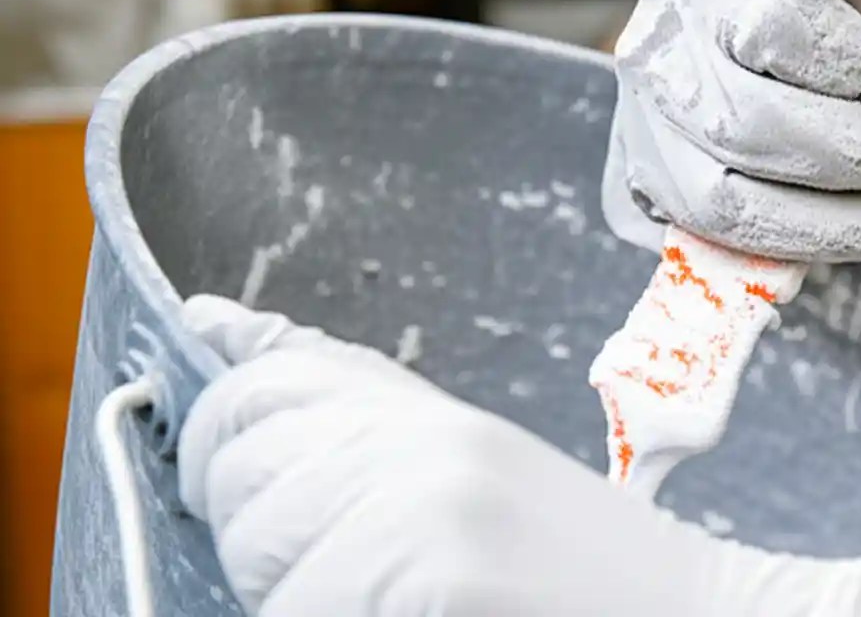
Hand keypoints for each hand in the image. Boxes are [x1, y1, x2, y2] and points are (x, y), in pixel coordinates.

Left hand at [178, 294, 860, 615]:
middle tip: (340, 572)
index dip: (222, 431)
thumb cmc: (586, 583)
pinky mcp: (438, 565)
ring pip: (256, 546)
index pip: (266, 379)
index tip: (219, 468)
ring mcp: (431, 497)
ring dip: (290, 594)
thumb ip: (361, 412)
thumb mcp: (473, 484)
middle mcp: (426, 439)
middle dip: (255, 532)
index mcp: (435, 420)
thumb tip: (221, 328)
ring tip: (380, 598)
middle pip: (236, 458)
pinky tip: (407, 616)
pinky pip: (300, 612)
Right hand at [603, 0, 860, 262]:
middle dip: (850, 151)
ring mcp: (637, 134)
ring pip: (724, 202)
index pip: (770, 27)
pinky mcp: (638, 200)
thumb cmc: (800, 20)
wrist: (745, 72)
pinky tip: (842, 247)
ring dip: (829, 223)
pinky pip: (709, 249)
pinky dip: (786, 256)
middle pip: (744, 123)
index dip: (848, 63)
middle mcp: (650, 56)